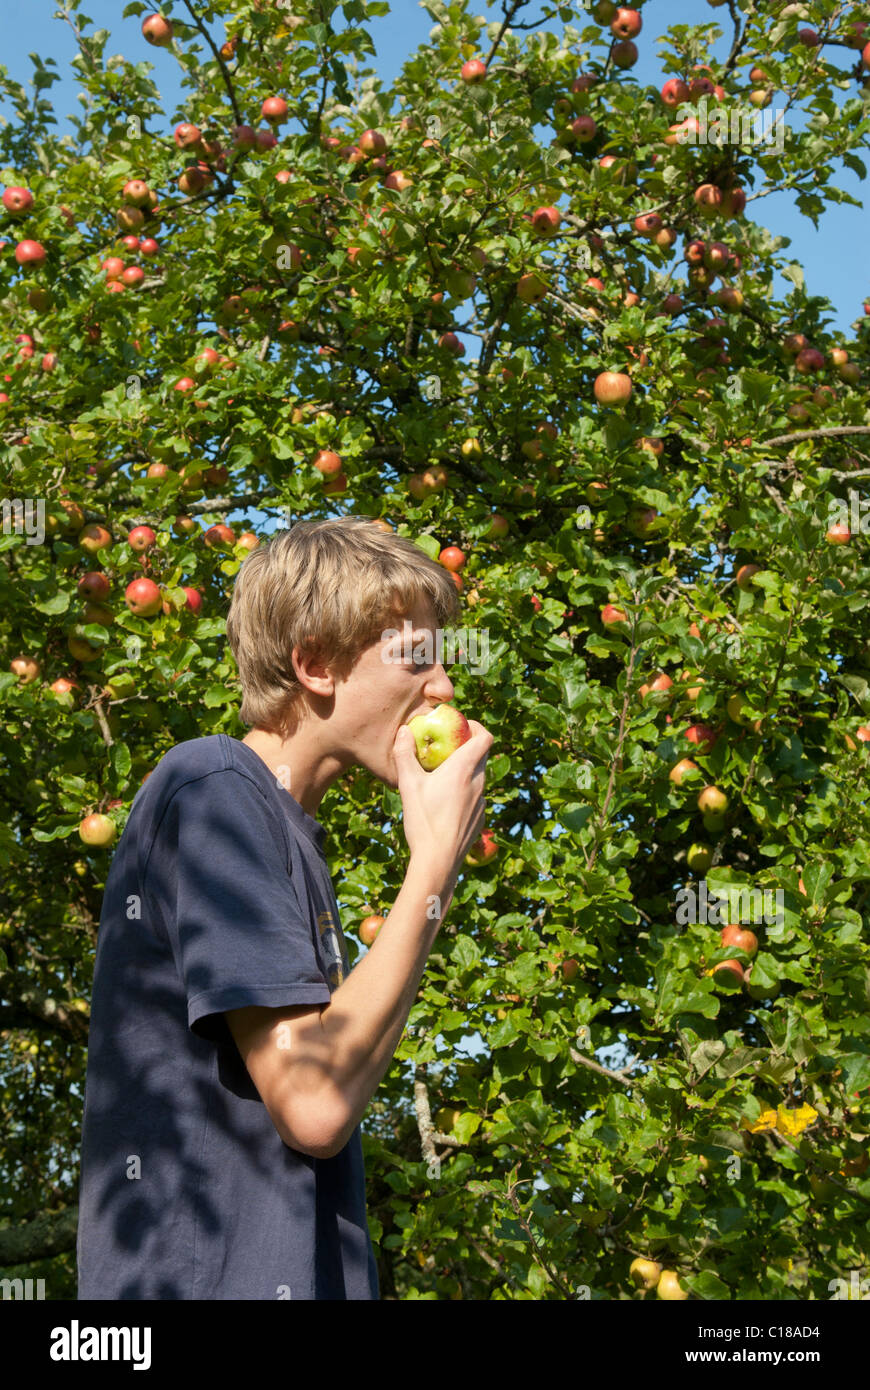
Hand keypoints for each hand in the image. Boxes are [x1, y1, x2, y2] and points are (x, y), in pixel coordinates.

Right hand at [392, 719, 492, 875]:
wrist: (439, 860)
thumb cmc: (423, 820)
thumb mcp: (408, 785)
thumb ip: (405, 754)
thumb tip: (403, 731)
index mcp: (464, 769)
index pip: (485, 736)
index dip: (476, 727)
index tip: (460, 727)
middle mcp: (478, 782)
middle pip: (481, 755)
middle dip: (466, 748)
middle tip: (446, 750)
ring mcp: (482, 801)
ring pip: (478, 776)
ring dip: (465, 771)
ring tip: (442, 777)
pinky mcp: (480, 817)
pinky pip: (476, 796)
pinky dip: (465, 791)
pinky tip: (445, 803)